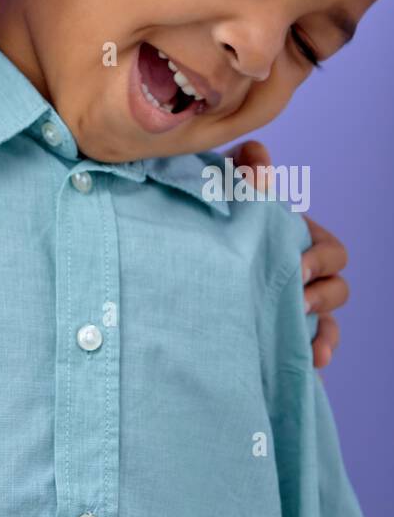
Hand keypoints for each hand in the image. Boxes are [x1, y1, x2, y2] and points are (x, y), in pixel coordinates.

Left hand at [232, 139, 346, 369]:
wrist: (178, 264)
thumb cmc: (209, 217)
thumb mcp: (222, 185)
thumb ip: (242, 166)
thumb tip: (257, 158)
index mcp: (298, 242)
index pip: (331, 251)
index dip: (321, 257)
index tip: (298, 265)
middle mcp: (301, 275)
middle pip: (337, 287)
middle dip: (322, 293)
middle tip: (295, 298)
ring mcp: (293, 305)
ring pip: (330, 320)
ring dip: (323, 326)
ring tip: (303, 333)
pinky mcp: (278, 332)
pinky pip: (311, 346)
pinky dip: (316, 351)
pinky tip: (310, 359)